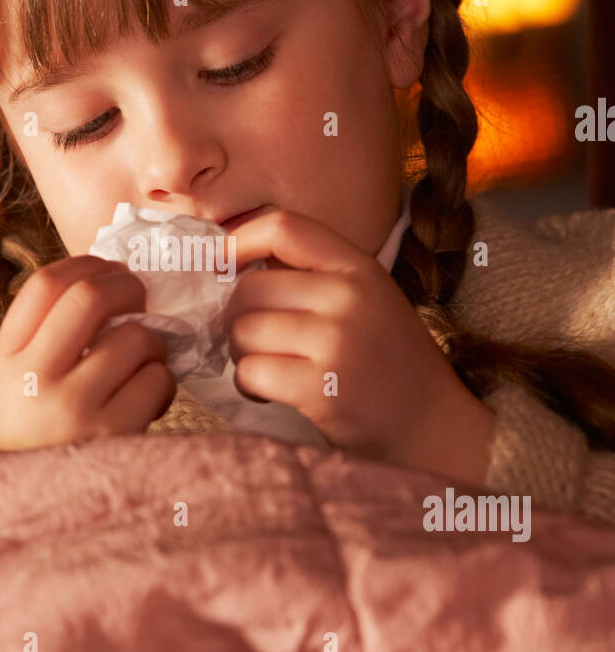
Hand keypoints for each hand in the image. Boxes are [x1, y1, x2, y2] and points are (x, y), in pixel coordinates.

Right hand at [0, 255, 175, 451]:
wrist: (23, 519)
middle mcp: (33, 378)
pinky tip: (150, 399)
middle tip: (143, 296)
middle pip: (89, 296)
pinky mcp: (112, 436)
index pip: (44, 284)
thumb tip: (110, 285)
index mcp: (5, 360)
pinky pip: (157, 382)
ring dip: (153, 342)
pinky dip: (164, 382)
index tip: (109, 270)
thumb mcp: (14, 388)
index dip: (86, 263)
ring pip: (135, 339)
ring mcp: (72, 407)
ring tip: (145, 362)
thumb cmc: (32, 443)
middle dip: (128, 286)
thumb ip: (46, 340)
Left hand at [224, 209, 494, 483]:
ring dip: (242, 354)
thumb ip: (313, 275)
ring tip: (267, 368)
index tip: (220, 264)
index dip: (239, 240)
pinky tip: (272, 392)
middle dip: (237, 318)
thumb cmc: (386, 360)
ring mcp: (336, 343)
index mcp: (357, 267)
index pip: (283, 227)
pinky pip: (251, 373)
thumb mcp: (365, 299)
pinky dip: (251, 385)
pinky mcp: (320, 389)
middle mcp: (348, 297)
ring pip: (244, 332)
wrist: (430, 425)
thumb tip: (229, 261)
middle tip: (252, 341)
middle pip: (250, 289)